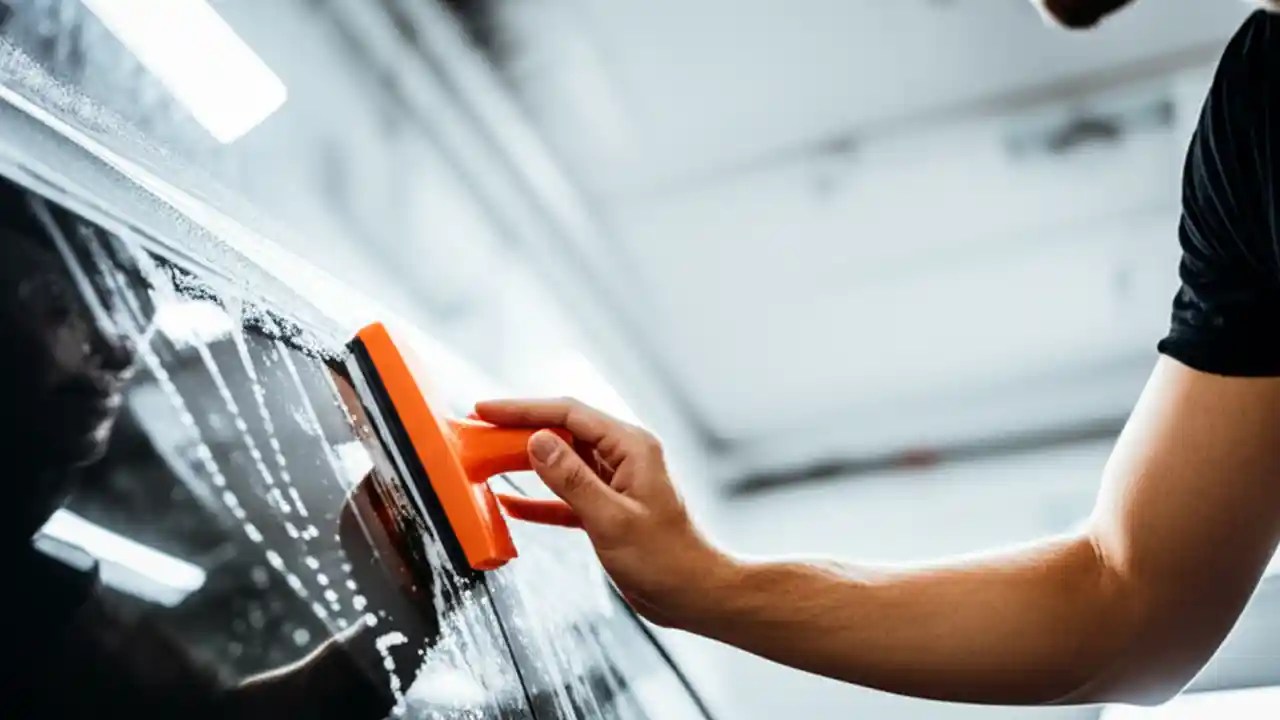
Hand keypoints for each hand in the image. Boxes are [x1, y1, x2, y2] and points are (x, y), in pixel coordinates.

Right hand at [474, 397, 731, 627]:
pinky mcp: (607, 509)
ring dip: (526, 462)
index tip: (487, 410)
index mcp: (631, 447)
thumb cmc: (667, 559)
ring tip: (488, 459)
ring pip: (561, 461)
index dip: (524, 409)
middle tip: (480, 432)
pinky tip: (511, 503)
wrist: (694, 594)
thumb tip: (537, 442)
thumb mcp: (612, 519)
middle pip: (562, 432)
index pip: (569, 414)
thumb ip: (572, 480)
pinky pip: (565, 495)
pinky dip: (539, 499)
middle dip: (520, 430)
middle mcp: (623, 457)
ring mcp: (614, 482)